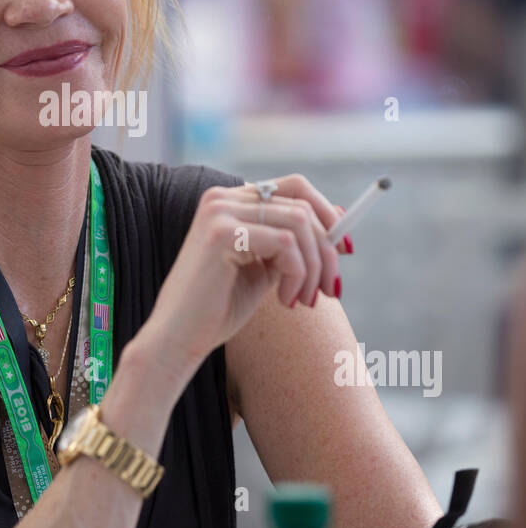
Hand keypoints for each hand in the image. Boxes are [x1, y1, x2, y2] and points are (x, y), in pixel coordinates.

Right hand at [143, 173, 350, 372]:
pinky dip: (297, 274)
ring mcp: (219, 211)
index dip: (327, 213)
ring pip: (299, 222)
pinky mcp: (221, 232)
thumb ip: (292, 245)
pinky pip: (285, 243)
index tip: (346, 249)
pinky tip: (284, 299)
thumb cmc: (219, 309)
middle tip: (330, 289)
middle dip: (327, 249)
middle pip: (302, 204)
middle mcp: (223, 198)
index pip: (294, 187)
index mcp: (231, 202)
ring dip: (313, 267)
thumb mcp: (265, 269)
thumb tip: (340, 226)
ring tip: (301, 299)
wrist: (180, 339)